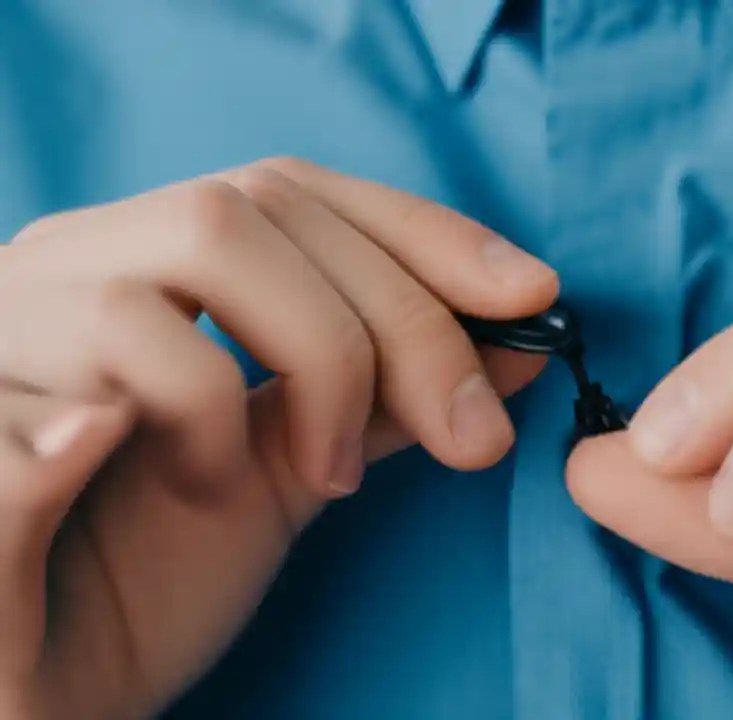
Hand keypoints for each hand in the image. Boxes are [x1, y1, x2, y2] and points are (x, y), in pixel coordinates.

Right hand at [0, 158, 558, 718]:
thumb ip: (393, 395)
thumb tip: (526, 336)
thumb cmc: (151, 580)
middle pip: (264, 205)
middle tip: (469, 437)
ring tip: (321, 477)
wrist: (39, 694)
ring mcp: (9, 322)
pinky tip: (210, 485)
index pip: (290, 189)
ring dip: (314, 360)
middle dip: (402, 316)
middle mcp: (66, 264)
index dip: (421, 229)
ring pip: (202, 242)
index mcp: (138, 266)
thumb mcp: (296, 469)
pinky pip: (105, 356)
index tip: (532, 292)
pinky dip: (202, 416)